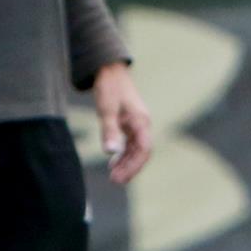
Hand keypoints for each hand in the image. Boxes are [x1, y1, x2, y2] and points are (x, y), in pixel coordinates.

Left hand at [93, 62, 153, 184]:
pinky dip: (123, 154)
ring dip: (126, 163)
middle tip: (114, 180)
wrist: (109, 69)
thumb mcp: (107, 110)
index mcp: (141, 121)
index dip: (134, 166)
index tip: (120, 178)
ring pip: (136, 149)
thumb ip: (109, 131)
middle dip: (129, 168)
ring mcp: (136, 123)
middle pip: (141, 152)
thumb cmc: (109, 88)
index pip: (144, 150)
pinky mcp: (129, 122)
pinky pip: (130, 143)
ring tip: (113, 175)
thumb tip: (110, 153)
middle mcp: (142, 124)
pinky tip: (112, 162)